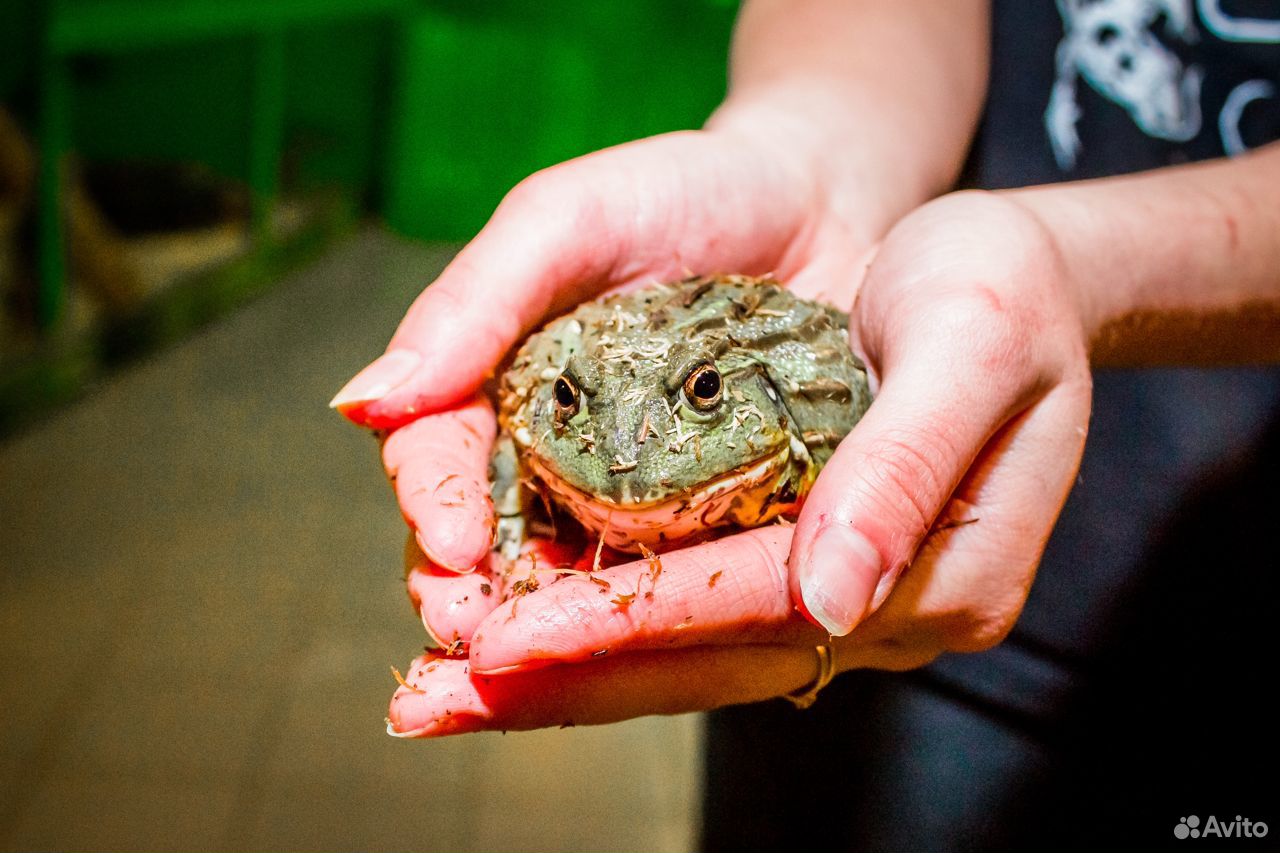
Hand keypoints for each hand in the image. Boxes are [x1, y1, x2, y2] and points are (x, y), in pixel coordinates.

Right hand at [335, 123, 902, 615]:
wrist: (816, 203)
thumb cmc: (681, 192)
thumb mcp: (567, 222)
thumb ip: (473, 302)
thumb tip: (361, 402)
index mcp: (498, 387)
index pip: (438, 460)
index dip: (433, 504)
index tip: (450, 543)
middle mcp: (552, 455)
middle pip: (489, 544)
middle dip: (473, 594)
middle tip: (475, 633)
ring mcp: (630, 497)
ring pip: (570, 580)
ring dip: (548, 630)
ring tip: (542, 662)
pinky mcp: (708, 521)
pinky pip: (669, 580)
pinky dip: (650, 619)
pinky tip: (653, 646)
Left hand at [383, 191, 1093, 734]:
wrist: (997, 267)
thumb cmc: (996, 281)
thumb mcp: (974, 336)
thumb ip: (906, 464)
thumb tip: (827, 601)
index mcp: (947, 569)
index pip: (762, 606)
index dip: (633, 624)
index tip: (506, 639)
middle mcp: (881, 605)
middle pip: (705, 660)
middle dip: (563, 679)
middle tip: (431, 699)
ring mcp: (833, 593)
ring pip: (683, 654)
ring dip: (558, 674)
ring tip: (435, 692)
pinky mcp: (787, 561)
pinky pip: (682, 611)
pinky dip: (592, 623)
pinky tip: (505, 629)